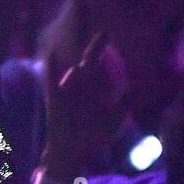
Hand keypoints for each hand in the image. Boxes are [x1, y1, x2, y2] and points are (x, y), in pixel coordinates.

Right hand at [41, 33, 127, 179]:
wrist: (72, 152)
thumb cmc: (92, 136)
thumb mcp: (113, 121)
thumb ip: (123, 106)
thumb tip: (133, 90)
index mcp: (92, 88)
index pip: (98, 65)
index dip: (99, 47)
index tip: (105, 31)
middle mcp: (79, 86)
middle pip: (88, 63)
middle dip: (96, 48)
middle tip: (105, 33)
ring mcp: (67, 93)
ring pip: (75, 75)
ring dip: (82, 70)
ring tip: (84, 68)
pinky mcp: (55, 101)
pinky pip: (51, 83)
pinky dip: (51, 69)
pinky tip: (52, 55)